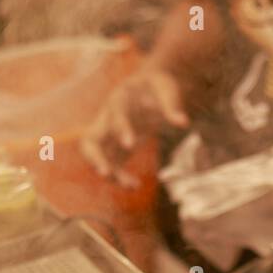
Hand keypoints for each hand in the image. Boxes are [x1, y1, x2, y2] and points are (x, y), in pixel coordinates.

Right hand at [81, 64, 189, 185]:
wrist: (147, 89)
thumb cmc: (156, 86)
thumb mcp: (166, 88)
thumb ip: (172, 105)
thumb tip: (183, 122)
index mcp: (119, 98)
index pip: (115, 114)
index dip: (120, 129)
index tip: (130, 145)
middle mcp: (107, 118)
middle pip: (89, 139)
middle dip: (94, 157)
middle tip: (105, 173)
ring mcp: (107, 135)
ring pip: (97, 158)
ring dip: (109, 172)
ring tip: (131, 185)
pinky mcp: (113, 148)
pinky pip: (110, 166)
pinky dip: (119, 177)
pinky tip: (135, 185)